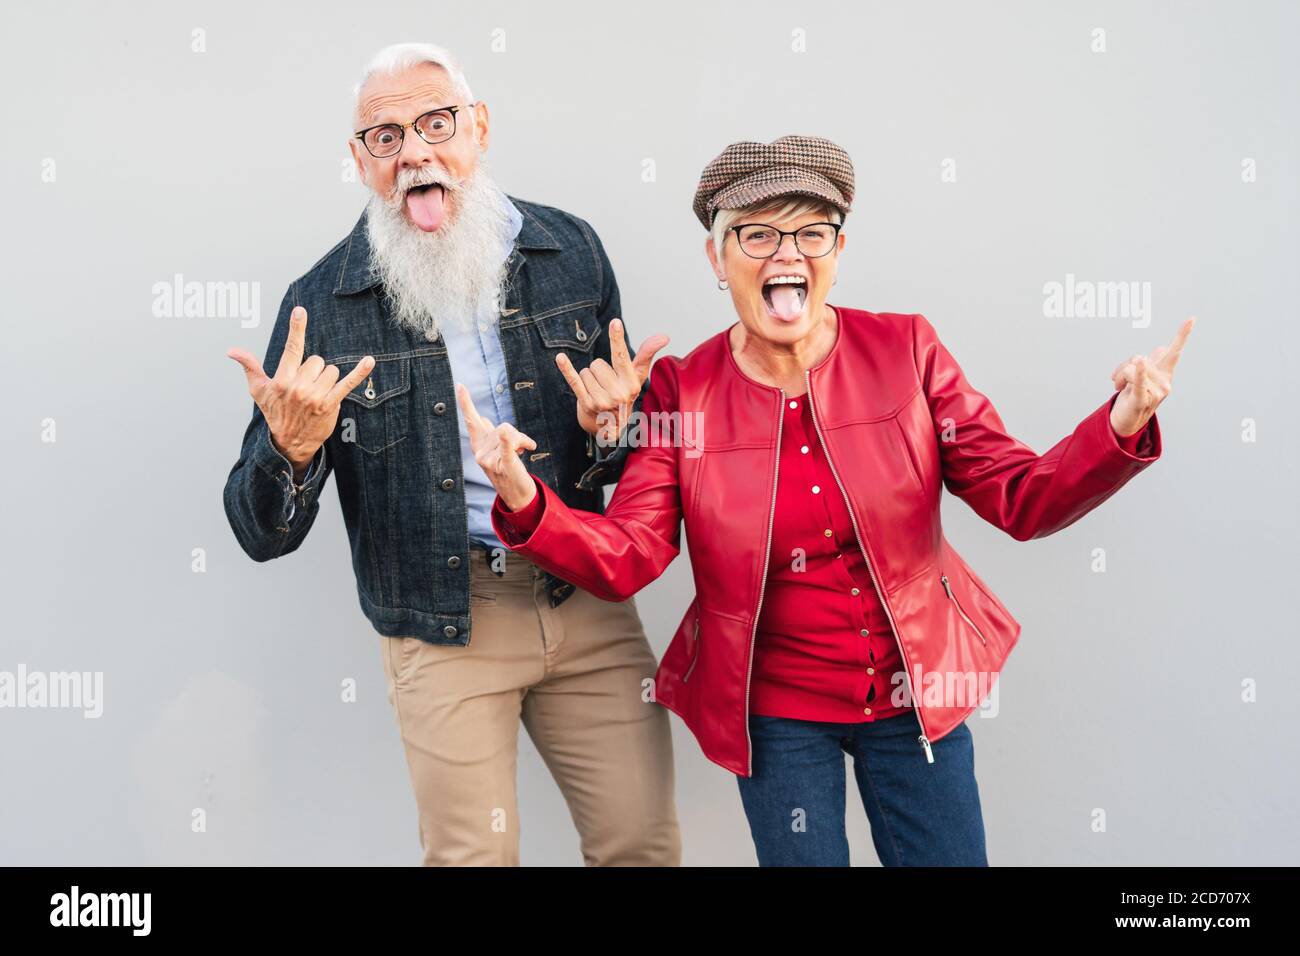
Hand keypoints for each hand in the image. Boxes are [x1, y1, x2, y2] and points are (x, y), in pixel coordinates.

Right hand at [228, 306, 374, 476]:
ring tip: (316, 394)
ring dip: (327, 379)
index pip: (291, 349)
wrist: (290, 442)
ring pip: (331, 371)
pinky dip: (360, 372)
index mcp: (282, 379)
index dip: (296, 329)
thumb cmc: (275, 413)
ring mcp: (316, 396)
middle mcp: (299, 386)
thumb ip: (249, 367)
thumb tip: (232, 351)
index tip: (300, 311)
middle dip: (314, 370)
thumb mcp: (259, 391)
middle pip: (317, 360)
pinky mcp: (331, 404)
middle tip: (305, 387)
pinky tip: (369, 361)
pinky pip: (348, 383)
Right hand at [456, 383, 538, 510]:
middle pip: (502, 426)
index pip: (472, 420)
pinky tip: (507, 435)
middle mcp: (480, 452)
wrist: (516, 495)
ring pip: (511, 433)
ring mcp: (490, 460)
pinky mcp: (504, 466)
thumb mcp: (499, 449)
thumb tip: (488, 421)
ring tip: (523, 454)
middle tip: (522, 447)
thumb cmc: (508, 470)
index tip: (460, 385)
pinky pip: (507, 449)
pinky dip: (509, 441)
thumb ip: (494, 434)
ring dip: (523, 441)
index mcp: (478, 445)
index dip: (466, 402)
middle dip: (516, 434)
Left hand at [555, 318, 667, 443]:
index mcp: (632, 384)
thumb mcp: (637, 375)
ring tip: (598, 389)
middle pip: (598, 363)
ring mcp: (601, 400)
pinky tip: (560, 358)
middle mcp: (618, 393)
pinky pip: (573, 380)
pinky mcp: (586, 403)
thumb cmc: (625, 392)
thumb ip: (647, 353)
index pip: (622, 356)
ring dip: (589, 377)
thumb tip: (664, 336)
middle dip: (599, 370)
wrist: (612, 425)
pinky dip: (566, 369)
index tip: (615, 322)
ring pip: (586, 371)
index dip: (617, 339)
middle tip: (606, 383)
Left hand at [1109, 316, 1193, 437]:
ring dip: (1119, 377)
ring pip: (1131, 369)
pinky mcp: (1143, 399)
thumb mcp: (1142, 376)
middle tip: (1118, 380)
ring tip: (1119, 387)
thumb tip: (1159, 349)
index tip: (1192, 318)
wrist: (1128, 419)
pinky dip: (1138, 374)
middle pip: (1139, 358)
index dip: (1182, 334)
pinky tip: (1141, 363)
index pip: (1174, 351)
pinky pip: (1139, 383)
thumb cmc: (1135, 395)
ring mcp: (1156, 392)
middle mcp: (1165, 381)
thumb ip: (1150, 363)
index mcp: (1165, 372)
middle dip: (1123, 367)